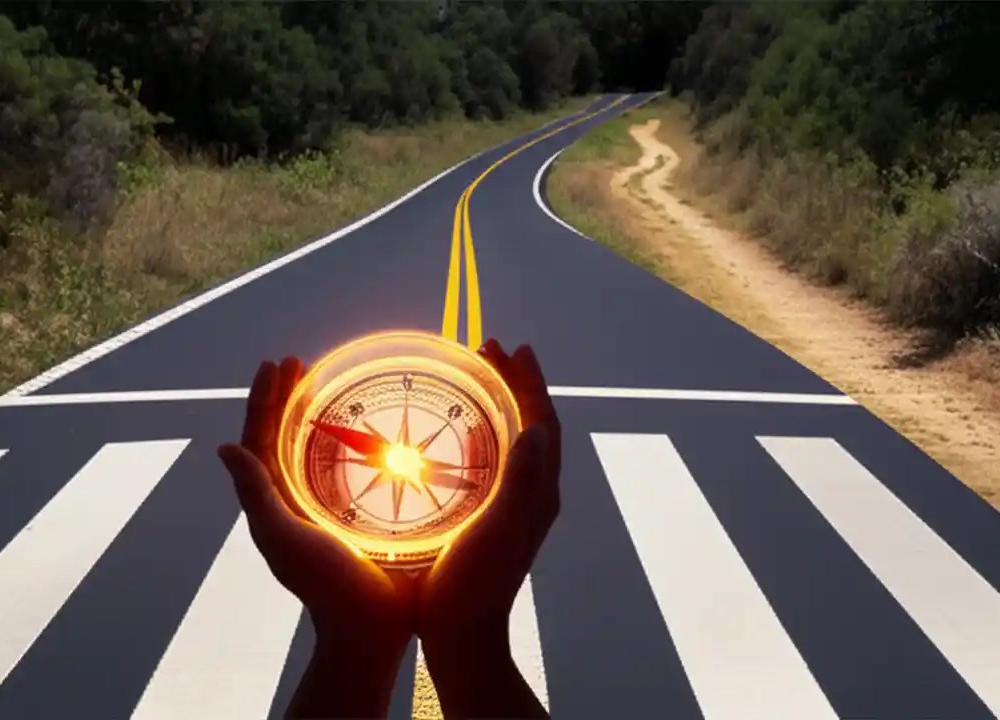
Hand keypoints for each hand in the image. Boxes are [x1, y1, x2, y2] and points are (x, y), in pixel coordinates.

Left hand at [217, 357, 412, 718]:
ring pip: (315, 448)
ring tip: (326, 383)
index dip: (265, 398)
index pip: (261, 437)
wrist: (371, 625)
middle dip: (288, 396)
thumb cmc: (327, 584)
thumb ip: (256, 494)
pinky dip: (350, 438)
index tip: (277, 363)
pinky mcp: (358, 512)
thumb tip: (223, 448)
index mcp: (275, 499)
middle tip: (301, 363)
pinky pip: (350, 465)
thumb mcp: (284, 536)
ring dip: (316, 412)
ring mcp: (327, 505)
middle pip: (284, 435)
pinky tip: (369, 425)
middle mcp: (296, 499)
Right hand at [416, 340, 560, 718]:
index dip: (532, 383)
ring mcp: (512, 506)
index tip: (512, 348)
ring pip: (512, 439)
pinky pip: (491, 459)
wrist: (460, 635)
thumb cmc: (475, 586)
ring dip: (498, 403)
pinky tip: (453, 429)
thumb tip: (540, 426)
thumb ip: (520, 480)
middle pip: (531, 424)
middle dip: (514, 384)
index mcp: (540, 493)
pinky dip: (479, 431)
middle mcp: (533, 494)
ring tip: (474, 376)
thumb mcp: (499, 529)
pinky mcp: (488, 516)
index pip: (546, 423)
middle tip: (486, 351)